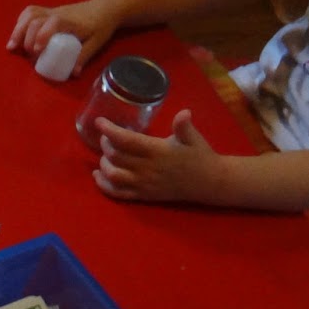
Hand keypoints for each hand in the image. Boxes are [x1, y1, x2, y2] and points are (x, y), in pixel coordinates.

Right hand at [7, 1, 117, 75]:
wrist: (104, 8)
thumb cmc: (101, 26)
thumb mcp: (96, 42)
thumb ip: (83, 56)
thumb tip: (73, 73)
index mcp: (69, 21)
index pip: (52, 22)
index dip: (42, 35)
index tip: (37, 51)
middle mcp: (57, 13)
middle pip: (35, 18)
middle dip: (25, 37)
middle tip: (26, 55)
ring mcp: (51, 11)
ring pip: (29, 14)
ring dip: (18, 29)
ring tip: (12, 46)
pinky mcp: (48, 11)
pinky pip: (29, 13)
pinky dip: (20, 23)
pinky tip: (17, 35)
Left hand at [93, 110, 223, 202]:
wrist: (210, 182)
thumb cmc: (200, 156)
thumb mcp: (194, 138)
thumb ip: (184, 126)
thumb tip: (184, 112)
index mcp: (158, 151)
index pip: (127, 140)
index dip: (109, 130)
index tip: (99, 121)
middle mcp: (148, 169)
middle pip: (116, 157)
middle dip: (105, 145)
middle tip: (105, 137)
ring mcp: (144, 184)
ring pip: (114, 176)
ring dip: (103, 164)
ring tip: (105, 155)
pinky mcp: (144, 196)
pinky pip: (119, 194)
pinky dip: (104, 186)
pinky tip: (98, 176)